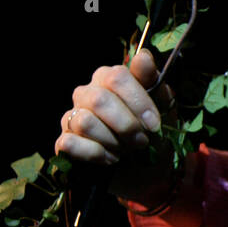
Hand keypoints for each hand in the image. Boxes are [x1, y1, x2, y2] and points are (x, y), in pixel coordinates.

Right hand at [54, 49, 177, 202]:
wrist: (145, 170)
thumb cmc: (153, 132)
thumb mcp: (163, 108)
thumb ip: (154, 82)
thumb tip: (143, 56)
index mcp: (110, 77)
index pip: (117, 76)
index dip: (137, 101)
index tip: (154, 125)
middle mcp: (87, 92)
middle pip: (99, 100)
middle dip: (126, 126)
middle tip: (142, 142)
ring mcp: (72, 116)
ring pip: (85, 122)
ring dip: (112, 141)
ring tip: (126, 150)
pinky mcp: (64, 141)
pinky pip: (70, 143)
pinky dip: (95, 154)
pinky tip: (110, 159)